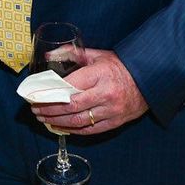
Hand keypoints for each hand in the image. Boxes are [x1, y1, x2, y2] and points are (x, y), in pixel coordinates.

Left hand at [29, 48, 147, 134]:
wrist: (149, 80)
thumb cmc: (120, 66)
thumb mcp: (97, 55)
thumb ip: (72, 54)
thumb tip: (48, 56)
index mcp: (100, 75)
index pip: (69, 86)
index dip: (50, 93)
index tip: (35, 94)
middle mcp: (106, 94)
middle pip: (71, 106)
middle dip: (49, 109)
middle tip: (35, 109)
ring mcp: (111, 110)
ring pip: (78, 120)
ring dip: (57, 121)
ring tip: (43, 118)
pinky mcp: (116, 122)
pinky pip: (90, 130)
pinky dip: (73, 130)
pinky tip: (60, 126)